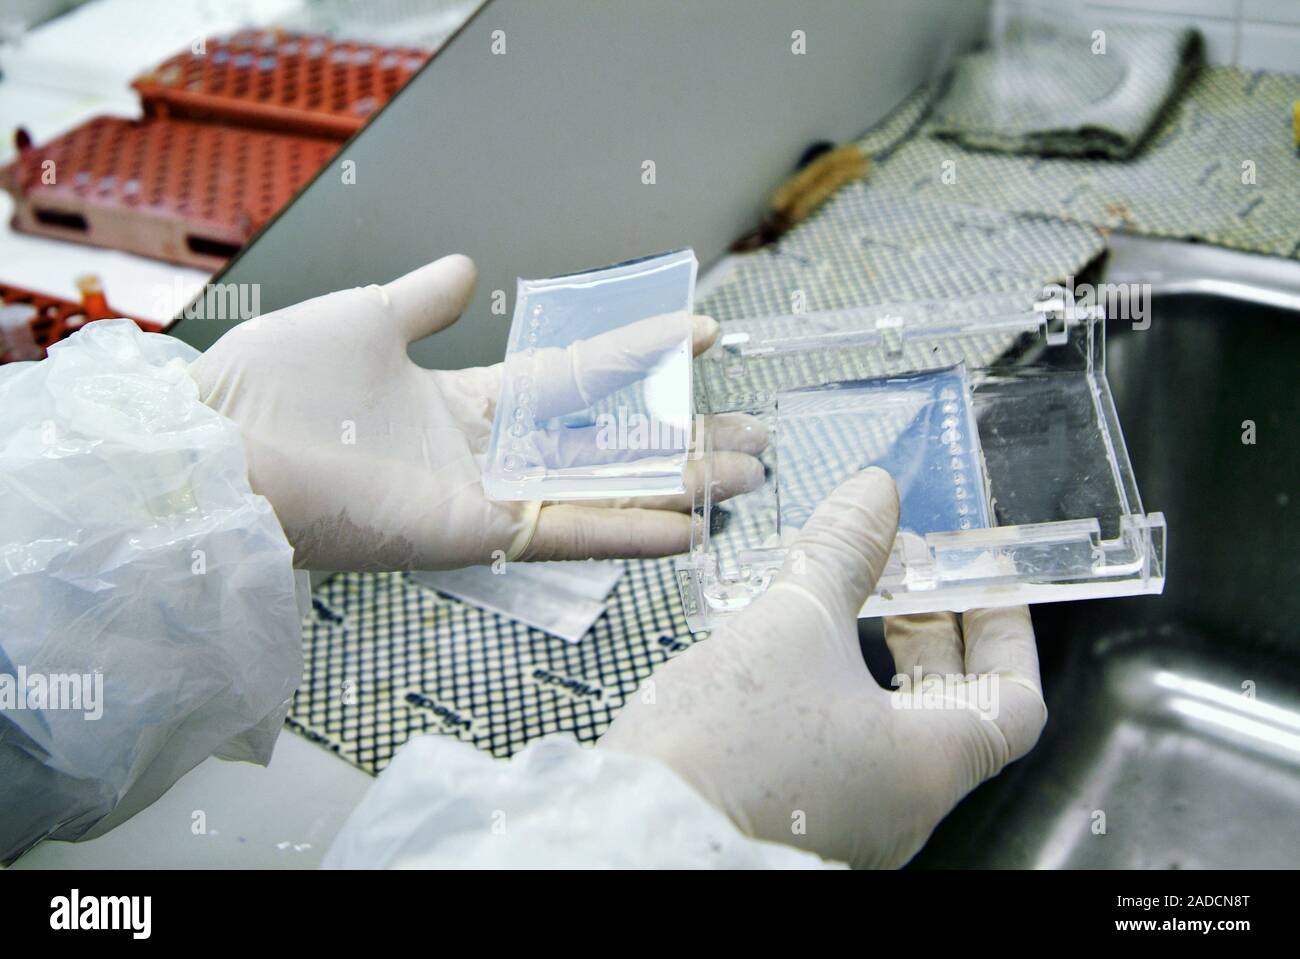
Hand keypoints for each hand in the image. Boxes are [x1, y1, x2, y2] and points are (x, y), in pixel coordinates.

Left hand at [189, 255, 765, 570]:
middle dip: (682, 440)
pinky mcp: (475, 535)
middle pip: (611, 444)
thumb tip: (468, 269)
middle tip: (754, 436)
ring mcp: (488, 498)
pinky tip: (691, 527)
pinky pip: (567, 533)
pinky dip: (631, 530)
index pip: (578, 377)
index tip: (702, 332)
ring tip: (749, 477)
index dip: (641, 354)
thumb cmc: (276, 384)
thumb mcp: (366, 317)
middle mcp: (490, 454)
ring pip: (605, 491)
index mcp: (467, 401)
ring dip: (678, 486)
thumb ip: (426, 299)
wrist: (222, 447)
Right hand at [600, 467, 1046, 867]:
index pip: (1016, 701)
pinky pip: (841, 750)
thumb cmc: (723, 750)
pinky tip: (788, 654)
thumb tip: (875, 494)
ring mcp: (849, 821)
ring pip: (891, 730)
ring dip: (878, 659)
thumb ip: (843, 551)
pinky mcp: (795, 821)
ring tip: (842, 601)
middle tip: (909, 578)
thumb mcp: (792, 623)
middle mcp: (901, 808)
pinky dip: (836, 692)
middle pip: (952, 713)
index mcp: (928, 768)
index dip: (1007, 632)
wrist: (631, 831)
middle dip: (931, 634)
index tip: (988, 586)